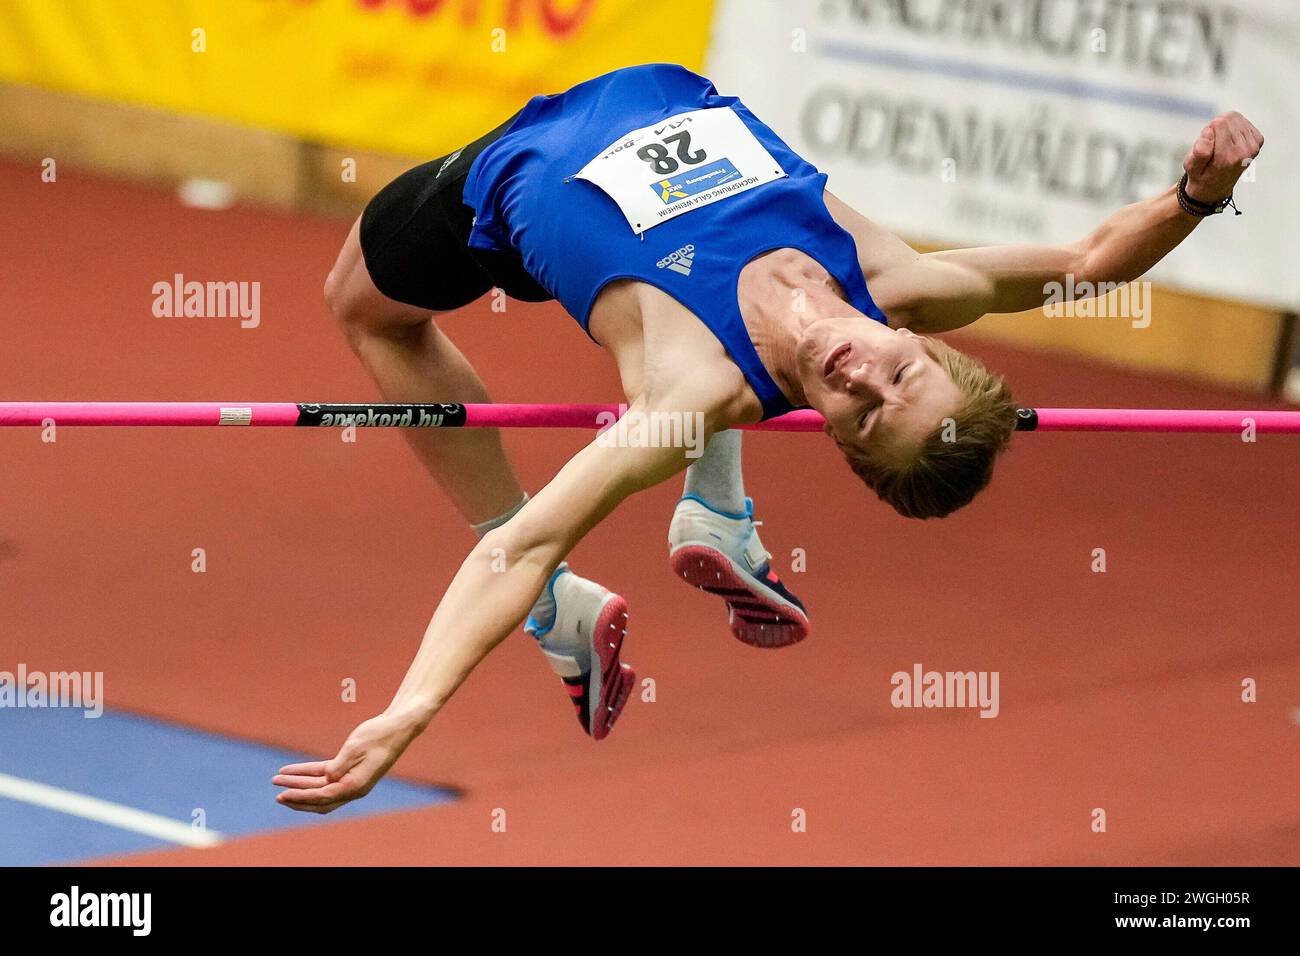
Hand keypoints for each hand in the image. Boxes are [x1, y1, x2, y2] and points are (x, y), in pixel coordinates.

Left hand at [273, 710, 422, 813]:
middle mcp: (353, 788)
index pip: (322, 796)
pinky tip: (293, 770)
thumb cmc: (378, 735)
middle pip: (319, 800)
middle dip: (297, 798)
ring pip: (320, 789)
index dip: (301, 796)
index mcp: (356, 786)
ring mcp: (351, 780)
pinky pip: (325, 776)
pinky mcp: (349, 770)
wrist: (398, 727)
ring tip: (279, 780)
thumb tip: (325, 780)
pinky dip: (309, 774)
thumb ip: (338, 766)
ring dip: (299, 786)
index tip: (283, 793)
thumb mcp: (355, 748)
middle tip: (277, 794)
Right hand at [1182, 111, 1262, 205]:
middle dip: (1216, 127)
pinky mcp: (1258, 141)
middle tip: (1211, 144)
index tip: (1205, 144)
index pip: (1220, 123)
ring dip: (1224, 127)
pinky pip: (1243, 121)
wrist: (1215, 187)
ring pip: (1236, 118)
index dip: (1207, 129)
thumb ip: (1198, 152)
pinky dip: (1233, 127)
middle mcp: (1244, 151)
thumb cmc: (1201, 174)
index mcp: (1227, 157)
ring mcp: (1254, 146)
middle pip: (1228, 118)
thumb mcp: (1191, 167)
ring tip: (1219, 144)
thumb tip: (1208, 134)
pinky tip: (1228, 141)